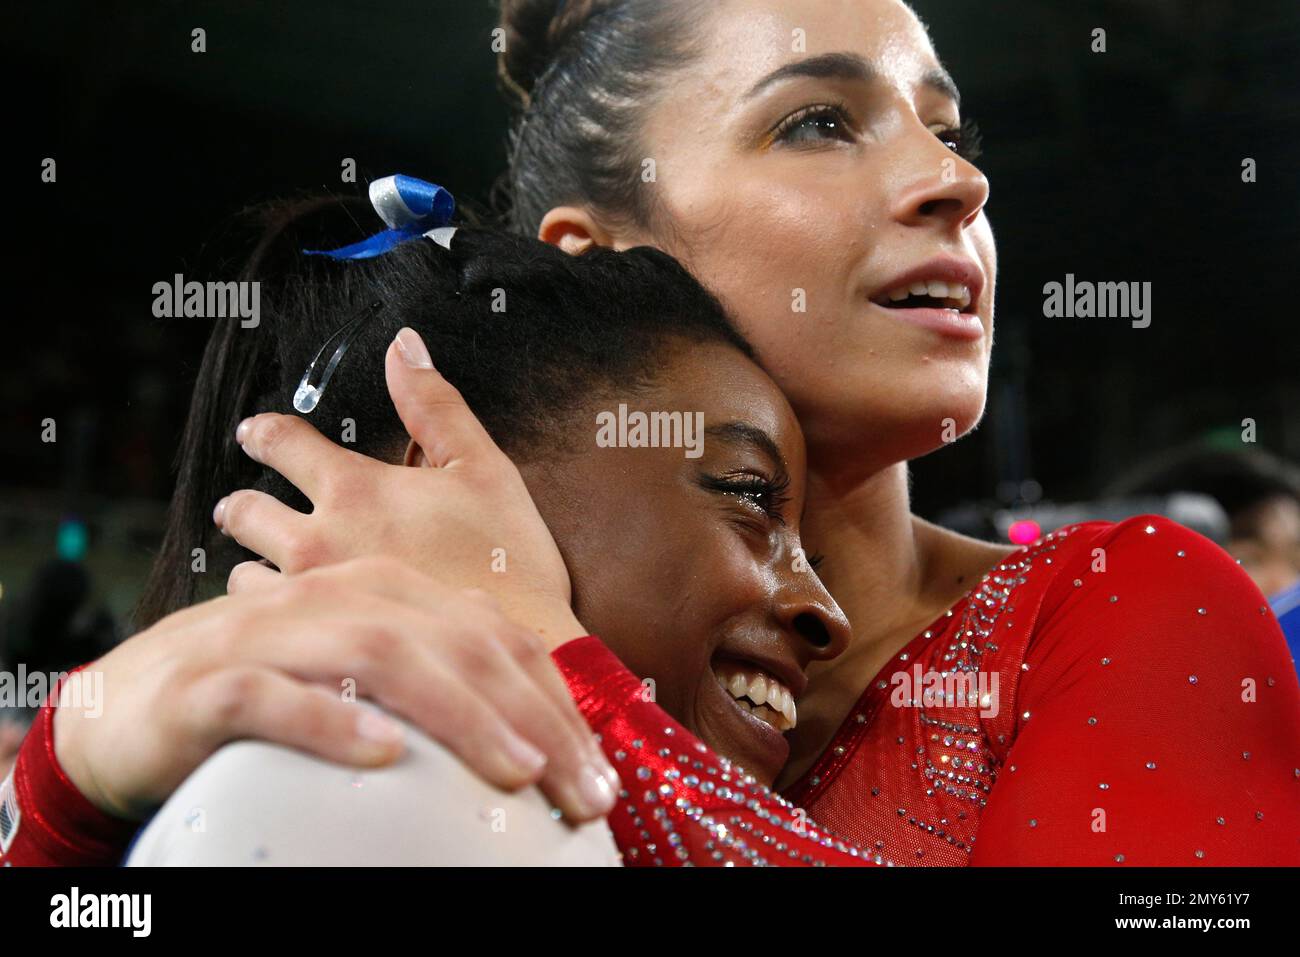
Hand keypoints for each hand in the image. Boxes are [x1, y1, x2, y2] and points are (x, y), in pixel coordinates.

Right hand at [54, 557, 616, 821]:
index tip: (595, 770)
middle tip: (578, 789)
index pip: (491, 634)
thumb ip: (431, 682)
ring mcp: (275, 634)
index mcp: (384, 592)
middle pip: (454, 642)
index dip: (553, 699)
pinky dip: (332, 720)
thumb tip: (528, 739)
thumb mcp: (357, 675)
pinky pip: (276, 697)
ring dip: (458, 714)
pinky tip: (383, 754)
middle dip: (530, 716)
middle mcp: (337, 598)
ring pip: (380, 656)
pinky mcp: (212, 683)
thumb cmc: (265, 691)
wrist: (128, 701)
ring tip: (514, 770)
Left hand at [215, 328, 575, 644]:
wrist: (520, 653)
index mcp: (355, 489)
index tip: (257, 435)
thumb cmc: (510, 564)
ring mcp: (310, 596)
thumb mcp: (485, 468)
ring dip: (253, 564)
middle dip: (242, 504)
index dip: (263, 433)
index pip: (278, 441)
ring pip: (243, 573)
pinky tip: (288, 617)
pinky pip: (261, 624)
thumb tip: (404, 346)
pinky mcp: (313, 645)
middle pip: (243, 510)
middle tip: (244, 507)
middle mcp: (317, 539)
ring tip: (268, 569)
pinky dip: (269, 615)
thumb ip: (435, 406)